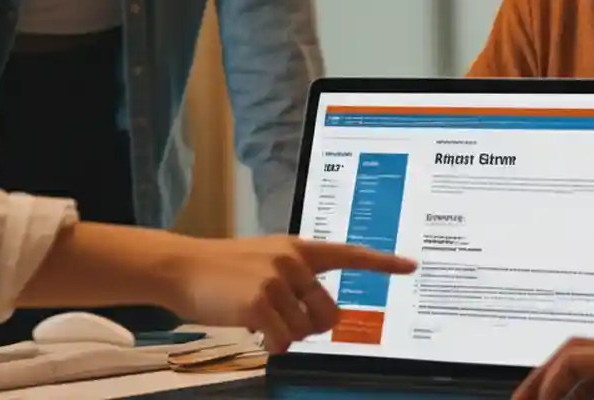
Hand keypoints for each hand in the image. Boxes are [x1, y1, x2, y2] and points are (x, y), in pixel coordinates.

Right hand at [164, 235, 416, 352]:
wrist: (183, 267)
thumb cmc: (223, 269)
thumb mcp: (265, 258)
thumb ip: (295, 277)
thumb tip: (317, 315)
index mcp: (298, 248)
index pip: (349, 254)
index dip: (382, 263)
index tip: (411, 266)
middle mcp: (293, 261)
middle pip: (329, 312)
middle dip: (312, 327)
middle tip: (286, 322)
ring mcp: (276, 281)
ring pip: (304, 331)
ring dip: (285, 335)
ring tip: (260, 318)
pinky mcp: (259, 304)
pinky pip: (282, 341)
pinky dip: (271, 345)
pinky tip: (252, 331)